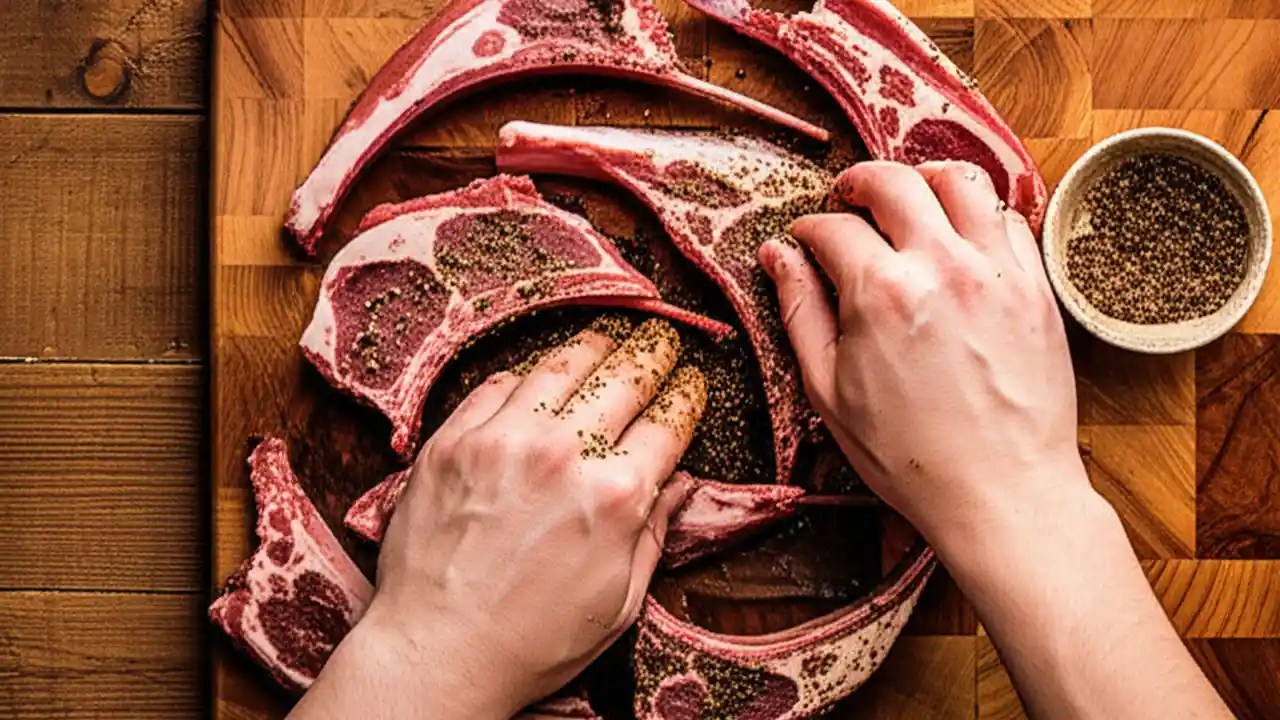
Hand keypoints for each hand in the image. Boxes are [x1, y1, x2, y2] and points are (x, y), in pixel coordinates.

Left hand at [363, 319, 704, 715]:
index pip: (669, 421)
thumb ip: (654, 533)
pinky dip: (524, 376)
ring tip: (605, 340)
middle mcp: (563, 454)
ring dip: (592, 347)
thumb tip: (680, 484)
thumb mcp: (620, 602)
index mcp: (617, 497)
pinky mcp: (453, 440)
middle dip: (651, 353)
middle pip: (623, 377)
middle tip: (659, 341)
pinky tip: (536, 378)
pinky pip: (497, 384)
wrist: (438, 653)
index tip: (691, 385)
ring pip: (559, 365)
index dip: (687, 396)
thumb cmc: (531, 643)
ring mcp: (503, 440)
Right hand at [760, 160, 1083, 545]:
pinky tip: (961, 235)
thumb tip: (778, 256)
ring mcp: (997, 271)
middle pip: (894, 182)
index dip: (808, 229)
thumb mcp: (828, 391)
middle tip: (847, 200)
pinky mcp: (1036, 288)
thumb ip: (799, 312)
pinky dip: (979, 213)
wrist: (1002, 494)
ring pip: (962, 181)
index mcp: (879, 292)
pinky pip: (1010, 219)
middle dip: (859, 183)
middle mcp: (940, 265)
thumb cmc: (909, 456)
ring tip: (910, 199)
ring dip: (925, 180)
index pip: (833, 228)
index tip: (803, 240)